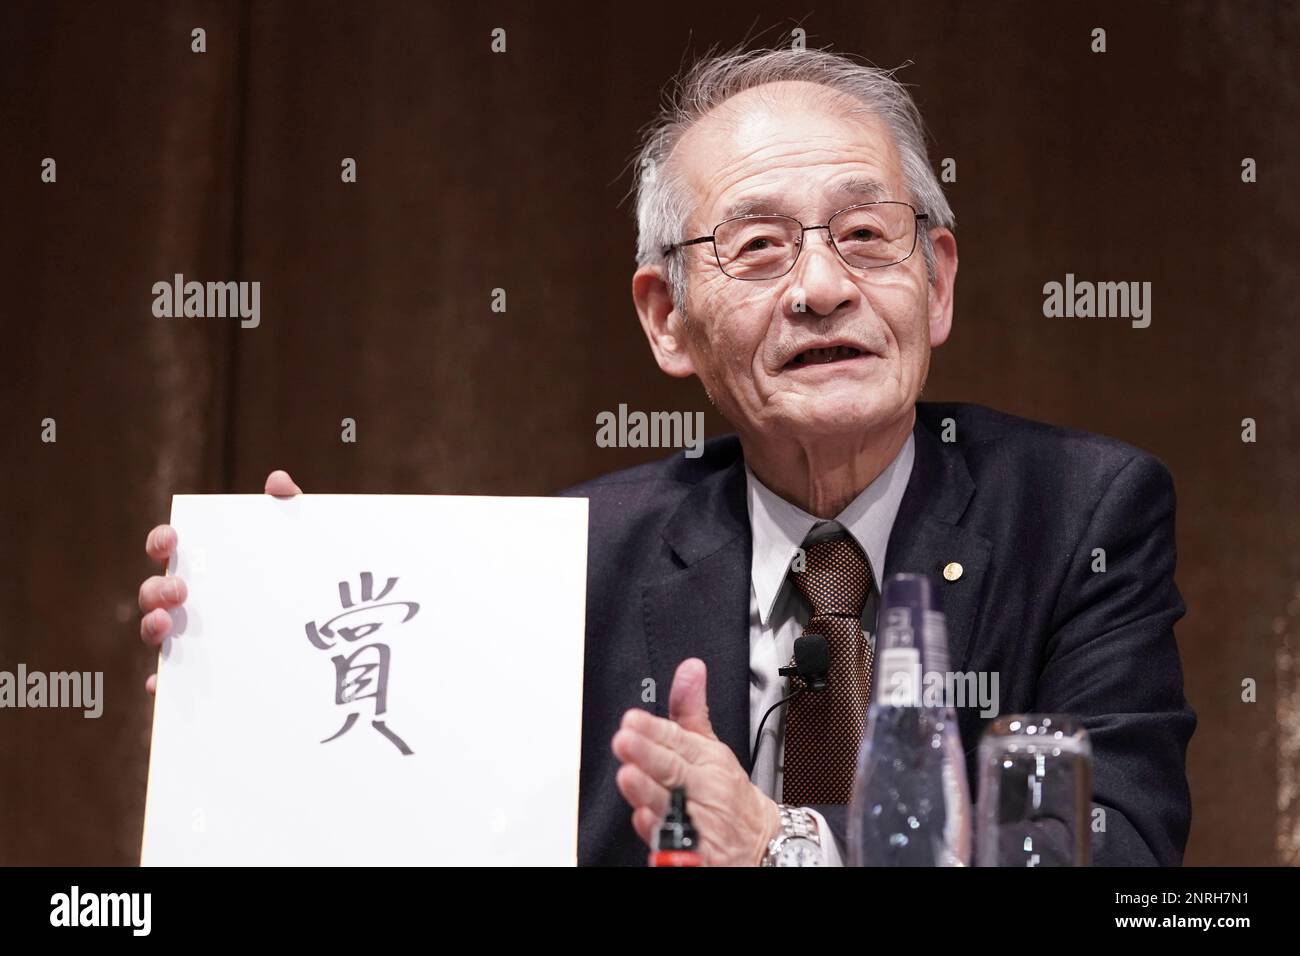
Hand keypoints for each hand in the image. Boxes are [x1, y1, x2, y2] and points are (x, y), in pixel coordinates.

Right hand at [138, 469, 302, 693]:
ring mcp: (188, 640)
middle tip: (181, 589)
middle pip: (154, 594)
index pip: (169, 551)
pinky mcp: (198, 677)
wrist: (325, 638)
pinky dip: (161, 683)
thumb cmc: (293, 580)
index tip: (172, 539)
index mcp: (203, 568)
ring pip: (155, 635)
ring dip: (151, 628)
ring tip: (166, 623)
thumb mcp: (297, 546)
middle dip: (157, 588)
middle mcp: (187, 604)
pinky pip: (171, 685)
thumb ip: (289, 512)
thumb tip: (277, 480)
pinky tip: (161, 684)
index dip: (162, 542)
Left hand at [611, 658, 781, 865]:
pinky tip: (646, 820)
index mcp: (708, 760)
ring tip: (629, 777)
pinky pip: (680, 844)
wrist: (763, 843)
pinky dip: (662, 835)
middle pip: (672, 769)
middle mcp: (704, 790)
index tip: (632, 719)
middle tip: (625, 739)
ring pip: (671, 806)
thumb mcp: (714, 747)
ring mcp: (701, 822)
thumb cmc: (730, 794)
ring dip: (649, 792)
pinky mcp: (699, 853)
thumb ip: (692, 710)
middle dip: (648, 754)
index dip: (654, 729)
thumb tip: (690, 669)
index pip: (678, 740)